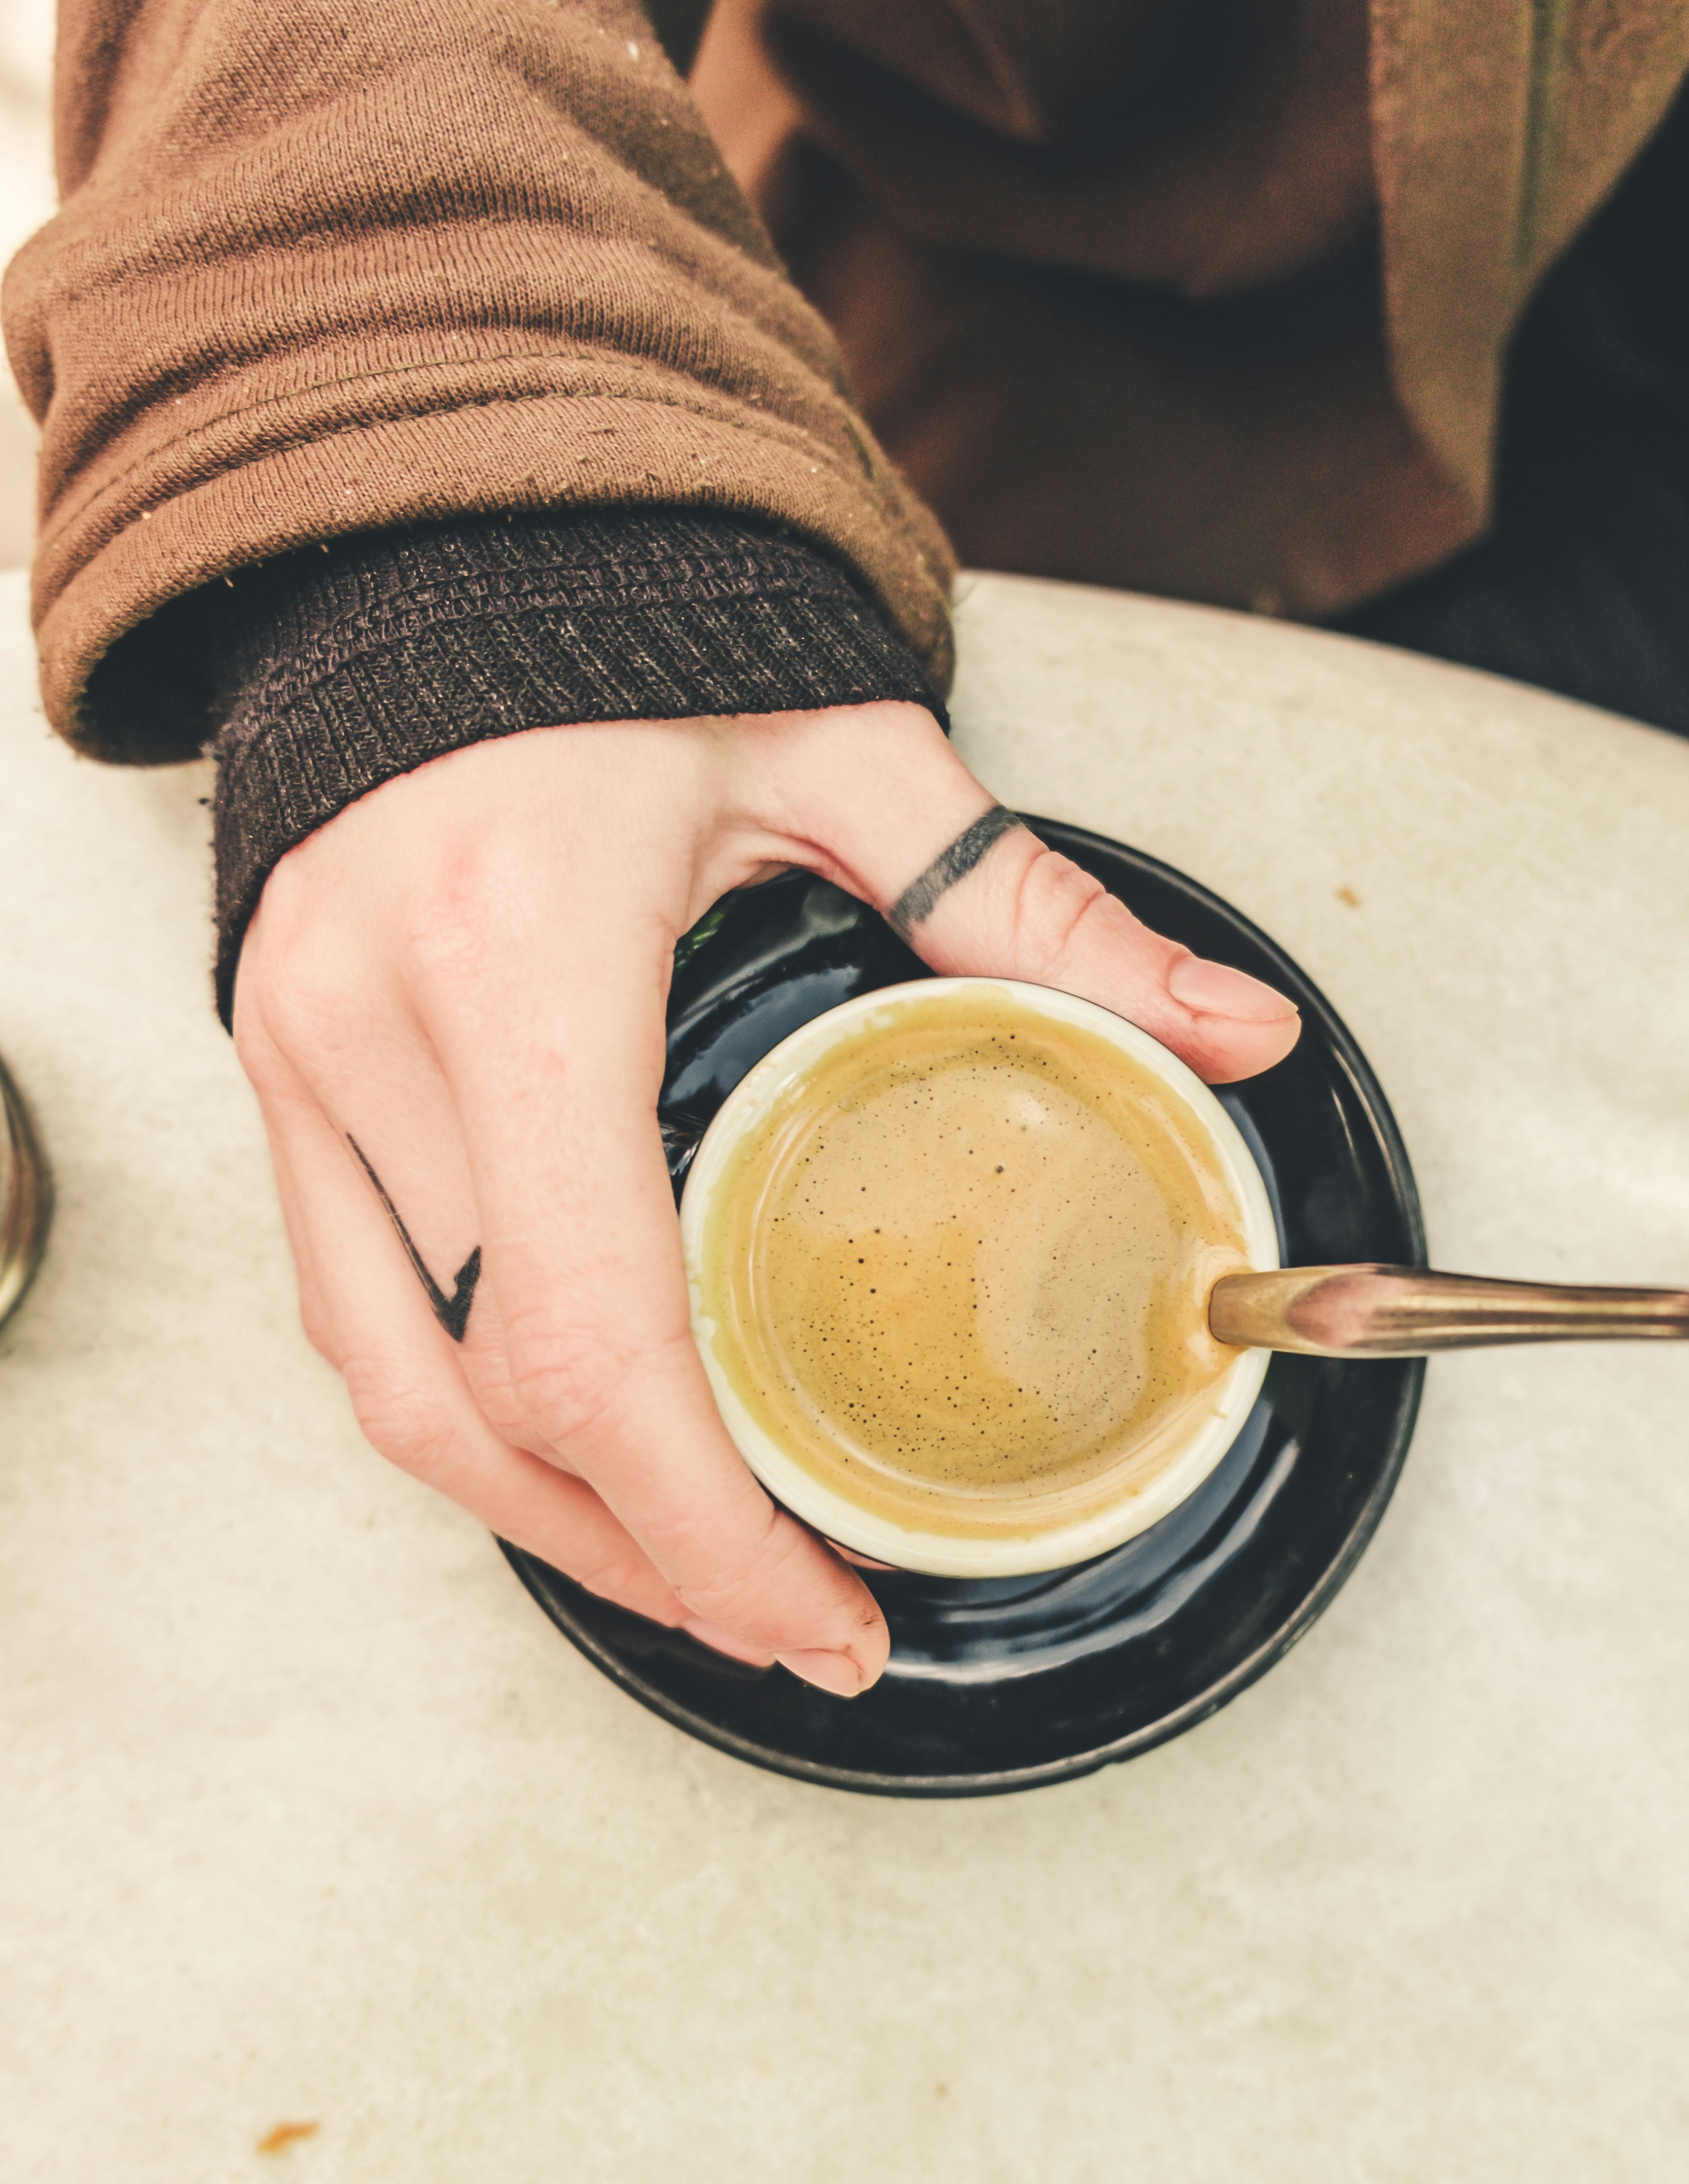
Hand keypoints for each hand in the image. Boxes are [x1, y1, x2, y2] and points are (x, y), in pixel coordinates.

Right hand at [233, 701, 1298, 1694]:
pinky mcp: (278, 1072)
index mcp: (520, 958)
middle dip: (647, 1558)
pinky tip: (574, 1455)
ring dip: (542, 1519)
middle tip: (796, 1624)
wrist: (441, 560)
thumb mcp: (846, 759)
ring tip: (695, 1575)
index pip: (591, 1330)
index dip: (702, 1523)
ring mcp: (297, 1060)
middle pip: (487, 1400)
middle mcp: (371, 1028)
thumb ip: (1034, 909)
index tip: (820, 1611)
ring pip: (389, 1389)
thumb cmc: (627, 650)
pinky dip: (462, 1414)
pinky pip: (347, 1308)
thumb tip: (1230, 1031)